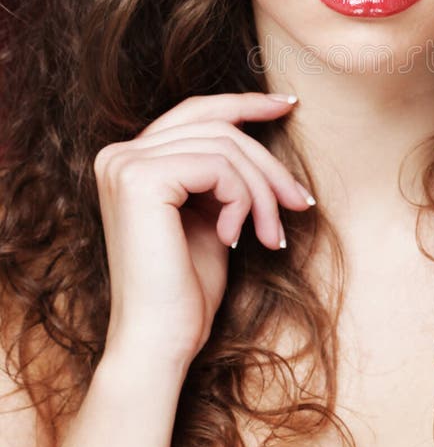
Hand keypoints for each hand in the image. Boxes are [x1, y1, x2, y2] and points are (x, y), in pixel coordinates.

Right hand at [93, 92, 313, 366]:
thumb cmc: (187, 288)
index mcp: (130, 160)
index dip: (245, 104)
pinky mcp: (141, 179)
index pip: (197, 113)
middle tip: (301, 202)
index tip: (289, 104)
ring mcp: (125, 164)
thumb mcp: (211, 215)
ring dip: (262, 192)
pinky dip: (243, 201)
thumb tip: (261, 135)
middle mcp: (119, 154)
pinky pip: (220, 167)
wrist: (161, 342)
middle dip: (268, 165)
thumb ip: (221, 174)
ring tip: (272, 234)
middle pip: (218, 129)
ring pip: (226, 147)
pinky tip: (235, 238)